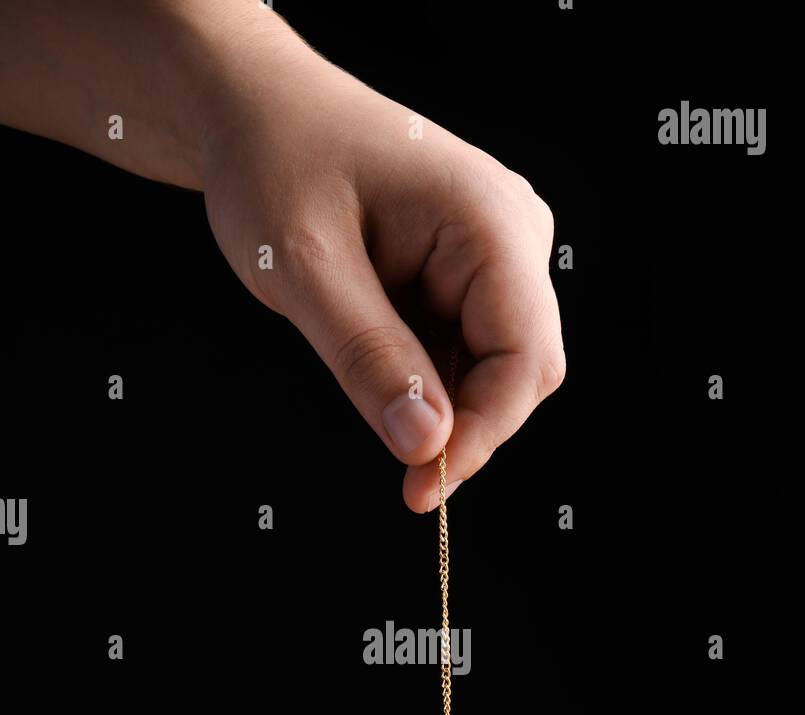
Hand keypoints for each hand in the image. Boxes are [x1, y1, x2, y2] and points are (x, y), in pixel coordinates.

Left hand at [201, 27, 565, 510]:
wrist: (256, 114)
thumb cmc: (276, 163)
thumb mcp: (307, 270)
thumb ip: (369, 358)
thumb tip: (428, 445)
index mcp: (489, 219)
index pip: (524, 357)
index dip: (484, 433)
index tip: (424, 486)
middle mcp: (511, 232)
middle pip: (521, 370)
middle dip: (463, 424)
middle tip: (400, 473)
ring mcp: (497, 251)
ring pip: (494, 368)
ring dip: (438, 399)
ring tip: (361, 362)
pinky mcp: (471, 271)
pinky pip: (466, 349)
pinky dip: (425, 377)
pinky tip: (376, 352)